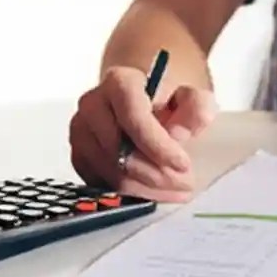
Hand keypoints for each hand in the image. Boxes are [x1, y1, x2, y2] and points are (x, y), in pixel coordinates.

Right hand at [69, 67, 218, 202]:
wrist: (142, 100)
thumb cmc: (167, 99)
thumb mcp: (192, 95)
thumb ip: (196, 107)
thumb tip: (178, 135)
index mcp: (120, 83)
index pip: (133, 116)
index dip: (158, 145)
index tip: (183, 164)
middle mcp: (92, 105)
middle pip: (121, 151)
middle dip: (157, 174)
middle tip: (187, 184)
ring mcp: (81, 132)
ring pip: (112, 173)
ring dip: (147, 188)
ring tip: (176, 189)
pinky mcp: (79, 156)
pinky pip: (102, 184)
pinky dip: (131, 193)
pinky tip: (155, 190)